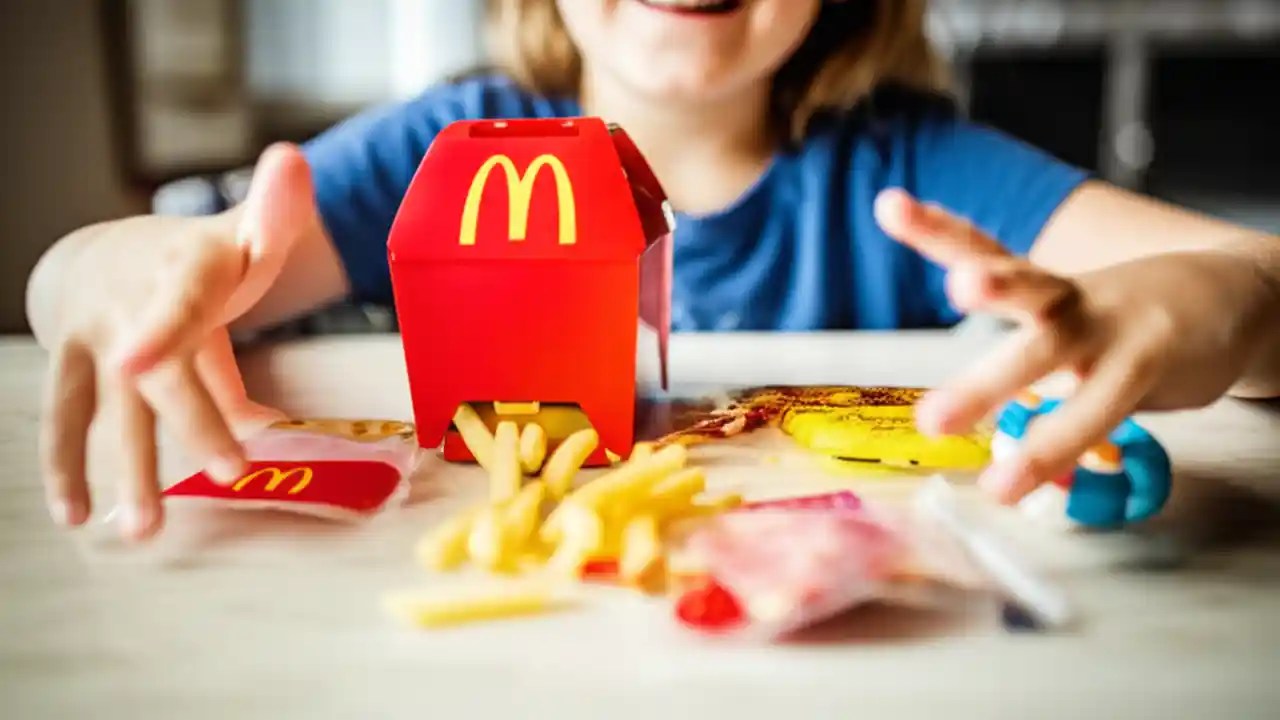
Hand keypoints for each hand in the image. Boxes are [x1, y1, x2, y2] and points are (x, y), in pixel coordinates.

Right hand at [35, 144, 313, 538]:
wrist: (108, 250)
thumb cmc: (197, 259)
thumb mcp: (242, 239)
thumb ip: (275, 223)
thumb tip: (300, 174)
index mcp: (185, 273)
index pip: (177, 303)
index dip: (161, 329)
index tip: (140, 360)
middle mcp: (132, 308)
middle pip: (161, 375)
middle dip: (193, 422)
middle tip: (232, 472)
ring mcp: (96, 342)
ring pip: (108, 410)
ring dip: (123, 470)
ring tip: (141, 532)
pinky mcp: (72, 370)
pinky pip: (66, 421)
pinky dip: (69, 469)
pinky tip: (78, 517)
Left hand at [874, 188, 1268, 503]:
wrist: (1235, 301)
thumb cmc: (1126, 317)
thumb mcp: (1063, 310)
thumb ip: (1012, 352)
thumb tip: (953, 404)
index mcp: (1042, 283)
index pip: (983, 245)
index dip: (935, 227)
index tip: (888, 205)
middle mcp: (1071, 299)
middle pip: (1028, 285)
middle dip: (991, 286)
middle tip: (958, 285)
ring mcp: (1109, 332)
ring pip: (1053, 351)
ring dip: (999, 385)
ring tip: (937, 420)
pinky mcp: (1145, 370)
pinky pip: (1095, 411)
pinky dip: (1052, 446)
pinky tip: (1008, 478)